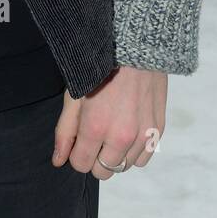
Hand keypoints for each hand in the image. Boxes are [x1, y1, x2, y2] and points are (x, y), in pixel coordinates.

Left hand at [52, 66, 166, 178]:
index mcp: (96, 128)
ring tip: (112, 127)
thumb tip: (58, 160)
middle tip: (95, 133)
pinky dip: (135, 151)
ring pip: (124, 166)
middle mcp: (121, 137)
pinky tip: (128, 130)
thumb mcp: (74, 95)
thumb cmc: (100, 67)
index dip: (76, 154)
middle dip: (95, 156)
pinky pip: (144, 158)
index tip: (78, 139)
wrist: (135, 46)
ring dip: (116, 154)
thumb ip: (65, 131)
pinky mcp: (158, 129)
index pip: (81, 165)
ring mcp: (143, 135)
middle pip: (103, 171)